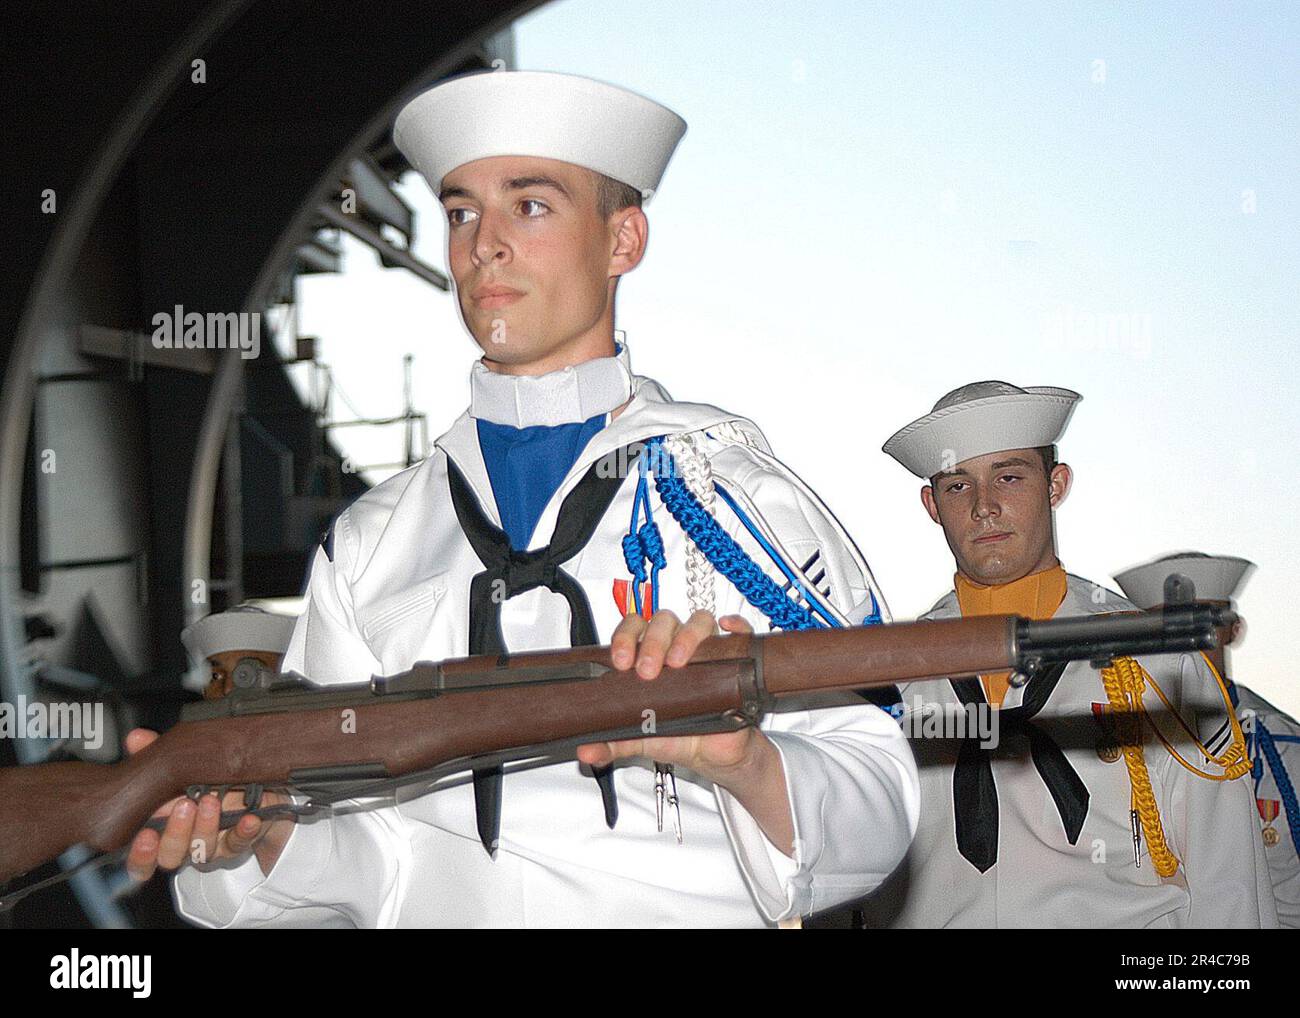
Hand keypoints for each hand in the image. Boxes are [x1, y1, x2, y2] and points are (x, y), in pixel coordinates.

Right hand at [123, 728, 295, 881]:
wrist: (252, 789)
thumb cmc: (204, 780)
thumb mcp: (177, 765)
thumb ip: (152, 754)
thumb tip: (136, 738)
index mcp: (162, 831)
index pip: (143, 860)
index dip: (142, 855)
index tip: (146, 835)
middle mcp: (184, 844)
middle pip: (171, 856)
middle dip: (176, 834)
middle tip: (184, 806)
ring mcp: (212, 845)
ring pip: (204, 851)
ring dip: (206, 828)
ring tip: (211, 802)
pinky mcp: (239, 840)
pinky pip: (241, 842)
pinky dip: (244, 831)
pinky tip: (248, 819)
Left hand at [576, 610, 794, 853]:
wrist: (714, 756)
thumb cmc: (678, 737)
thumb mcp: (643, 740)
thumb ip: (613, 742)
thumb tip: (586, 751)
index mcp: (650, 658)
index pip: (634, 628)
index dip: (626, 637)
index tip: (622, 661)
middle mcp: (676, 648)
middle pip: (664, 622)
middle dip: (653, 641)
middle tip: (648, 670)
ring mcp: (706, 652)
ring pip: (698, 622)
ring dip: (687, 635)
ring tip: (679, 661)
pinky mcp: (734, 661)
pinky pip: (739, 633)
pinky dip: (736, 626)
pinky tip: (728, 629)